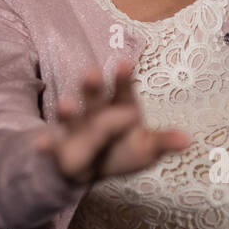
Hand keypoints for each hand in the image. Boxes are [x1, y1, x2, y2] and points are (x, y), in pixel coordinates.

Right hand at [34, 62, 191, 185]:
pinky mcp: (60, 149)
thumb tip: (189, 140)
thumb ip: (163, 142)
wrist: (88, 166)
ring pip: (72, 119)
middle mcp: (95, 114)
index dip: (123, 78)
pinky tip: (39, 144)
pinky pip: (52, 147)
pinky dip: (45, 145)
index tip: (124, 62)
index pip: (122, 91)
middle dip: (93, 87)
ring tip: (64, 103)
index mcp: (118, 108)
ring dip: (68, 111)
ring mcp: (76, 130)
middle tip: (91, 71)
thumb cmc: (122, 151)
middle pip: (94, 99)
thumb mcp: (145, 149)